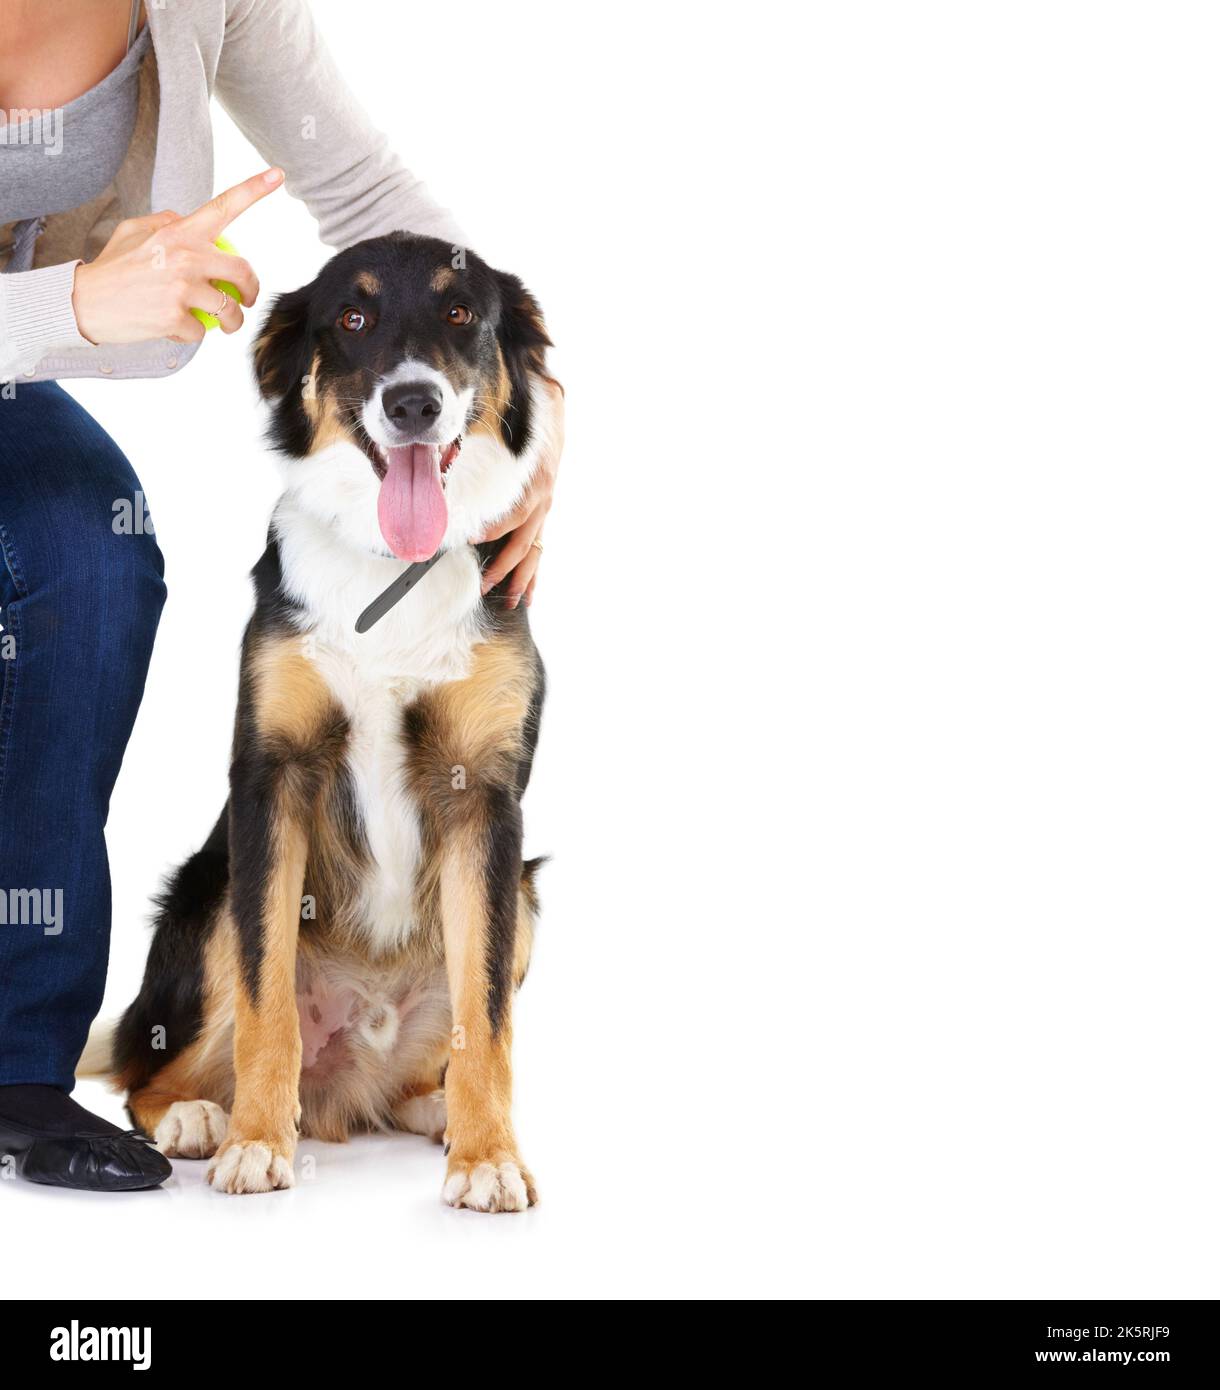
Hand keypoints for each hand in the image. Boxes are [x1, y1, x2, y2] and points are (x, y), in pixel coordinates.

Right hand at [71, 168, 283, 345]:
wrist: (84, 302)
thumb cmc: (113, 268)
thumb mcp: (133, 231)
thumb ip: (166, 223)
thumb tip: (189, 219)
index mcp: (178, 231)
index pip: (222, 206)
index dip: (253, 189)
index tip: (277, 175)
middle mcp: (184, 256)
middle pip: (243, 271)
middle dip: (252, 290)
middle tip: (246, 299)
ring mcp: (181, 288)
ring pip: (229, 309)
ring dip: (232, 322)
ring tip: (223, 324)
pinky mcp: (175, 317)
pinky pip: (201, 331)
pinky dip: (192, 334)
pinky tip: (175, 327)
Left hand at [479, 379, 563, 606]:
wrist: (549, 413)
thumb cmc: (518, 424)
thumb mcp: (492, 427)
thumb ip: (466, 445)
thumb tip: (440, 460)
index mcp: (532, 480)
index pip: (515, 512)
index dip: (495, 527)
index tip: (472, 538)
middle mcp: (542, 498)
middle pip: (523, 540)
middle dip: (504, 566)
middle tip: (484, 583)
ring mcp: (544, 509)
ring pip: (533, 551)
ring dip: (520, 578)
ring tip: (507, 600)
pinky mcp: (542, 516)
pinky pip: (538, 550)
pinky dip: (533, 575)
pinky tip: (527, 595)